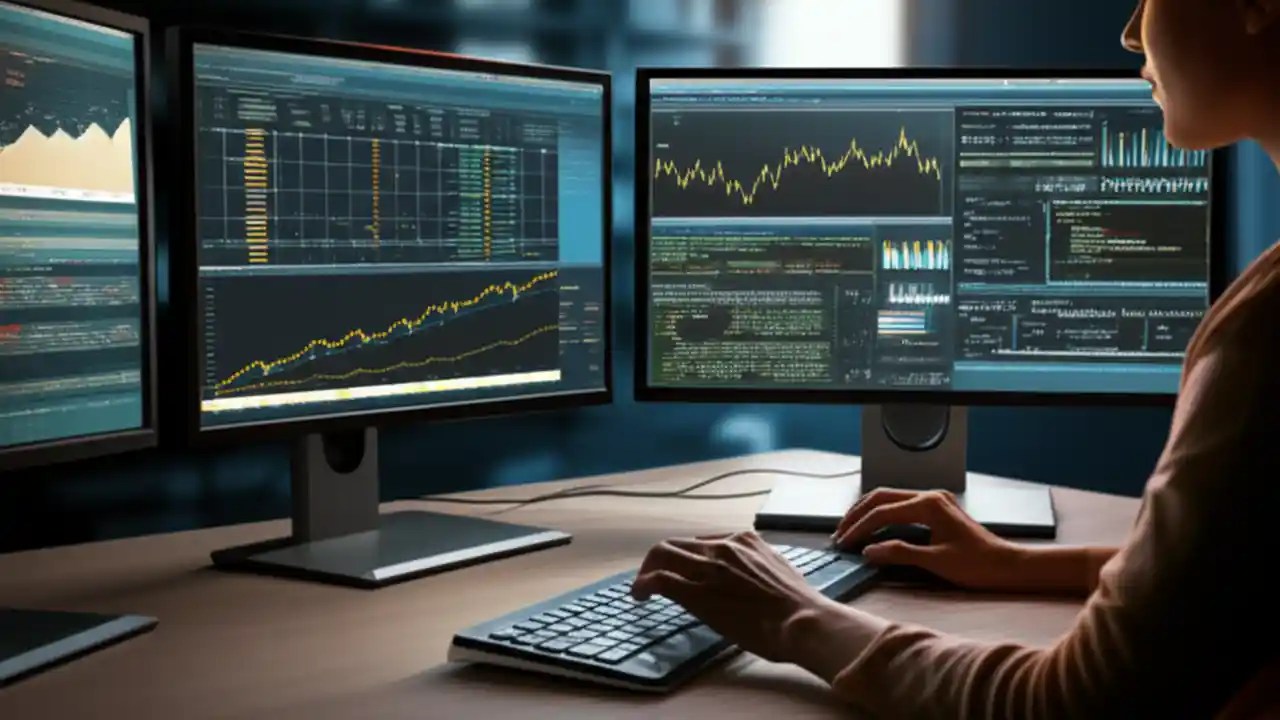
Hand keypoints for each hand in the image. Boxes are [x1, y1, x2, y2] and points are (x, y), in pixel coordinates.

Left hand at [631, 531, 830, 663]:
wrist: (801, 620)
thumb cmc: (798, 606)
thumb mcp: (778, 571)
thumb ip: (757, 566)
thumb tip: (749, 579)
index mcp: (745, 540)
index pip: (704, 542)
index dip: (689, 558)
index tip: (685, 572)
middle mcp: (723, 547)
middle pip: (678, 543)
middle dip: (661, 559)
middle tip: (654, 578)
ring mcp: (708, 567)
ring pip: (663, 553)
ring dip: (648, 569)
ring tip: (642, 587)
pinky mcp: (697, 591)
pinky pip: (659, 579)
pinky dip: (643, 584)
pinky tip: (640, 596)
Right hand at [832, 488, 1021, 590]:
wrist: (1008, 565)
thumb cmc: (979, 565)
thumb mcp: (936, 562)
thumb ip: (900, 553)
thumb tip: (869, 551)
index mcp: (929, 505)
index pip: (882, 513)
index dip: (859, 529)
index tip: (844, 544)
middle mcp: (930, 496)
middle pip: (881, 497)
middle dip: (857, 514)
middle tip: (839, 533)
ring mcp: (935, 500)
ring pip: (890, 497)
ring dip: (867, 511)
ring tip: (850, 528)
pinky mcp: (937, 509)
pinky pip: (901, 504)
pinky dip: (882, 514)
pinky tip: (874, 527)